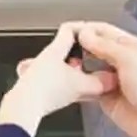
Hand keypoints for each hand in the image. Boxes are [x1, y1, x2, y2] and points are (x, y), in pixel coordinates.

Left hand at [0, 23, 115, 134]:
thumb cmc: (44, 91)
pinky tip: (73, 95)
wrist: (24, 108)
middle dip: (81, 54)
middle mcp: (45, 59)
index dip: (82, 28)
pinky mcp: (36, 88)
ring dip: (73, 71)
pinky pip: (55, 81)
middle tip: (93, 60)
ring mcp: (38, 73)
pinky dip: (66, 85)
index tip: (92, 32)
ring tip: (84, 80)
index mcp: (54, 51)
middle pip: (65, 49)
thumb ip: (99, 83)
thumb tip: (113, 81)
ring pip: (60, 66)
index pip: (68, 30)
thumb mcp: (80, 85)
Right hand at [74, 22, 136, 136]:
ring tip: (65, 65)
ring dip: (79, 66)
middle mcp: (121, 59)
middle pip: (95, 48)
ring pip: (90, 67)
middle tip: (62, 47)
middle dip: (80, 46)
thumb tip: (84, 33)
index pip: (104, 31)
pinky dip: (81, 83)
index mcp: (131, 46)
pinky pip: (89, 85)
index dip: (86, 28)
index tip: (67, 29)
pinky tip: (71, 81)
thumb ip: (104, 45)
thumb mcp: (129, 59)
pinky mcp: (106, 95)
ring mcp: (112, 78)